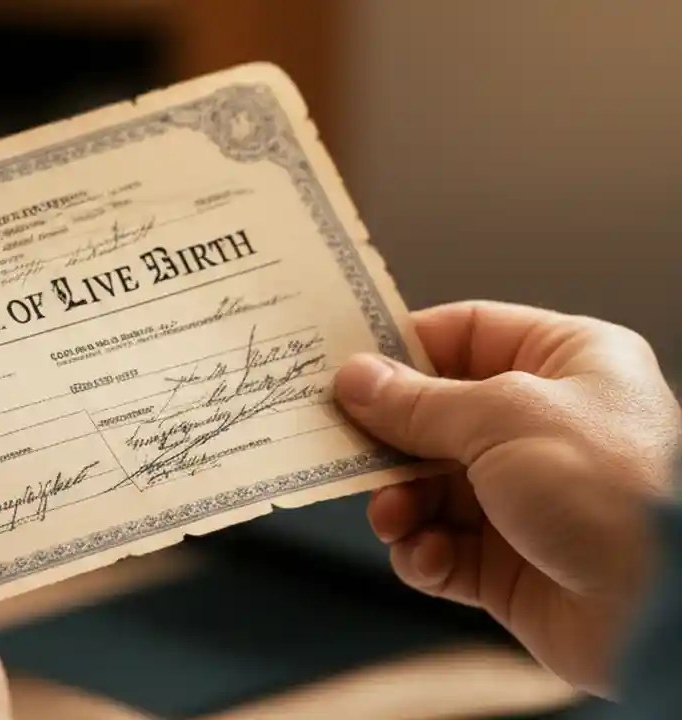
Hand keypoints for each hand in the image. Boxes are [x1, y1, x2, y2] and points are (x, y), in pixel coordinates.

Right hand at [334, 301, 679, 694]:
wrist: (664, 609)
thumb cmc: (616, 492)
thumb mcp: (504, 419)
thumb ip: (419, 402)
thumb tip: (356, 379)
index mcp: (566, 363)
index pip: (467, 334)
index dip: (403, 350)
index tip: (345, 369)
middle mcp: (546, 425)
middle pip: (435, 416)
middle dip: (390, 439)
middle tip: (343, 448)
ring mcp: (527, 497)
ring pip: (429, 487)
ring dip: (400, 502)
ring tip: (394, 516)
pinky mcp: (512, 562)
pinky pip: (442, 548)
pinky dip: (424, 553)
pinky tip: (429, 556)